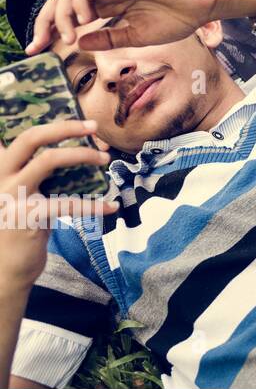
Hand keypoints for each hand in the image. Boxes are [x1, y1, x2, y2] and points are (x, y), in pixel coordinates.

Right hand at [0, 120, 115, 290]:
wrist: (8, 269)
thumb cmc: (25, 226)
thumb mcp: (28, 195)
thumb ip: (43, 174)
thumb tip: (84, 152)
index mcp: (3, 170)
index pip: (19, 138)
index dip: (50, 125)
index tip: (79, 120)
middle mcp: (2, 179)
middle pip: (29, 139)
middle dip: (64, 128)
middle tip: (94, 126)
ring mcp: (12, 196)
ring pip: (49, 161)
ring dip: (84, 156)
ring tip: (106, 159)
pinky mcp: (27, 216)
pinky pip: (67, 203)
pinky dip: (93, 205)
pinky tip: (111, 207)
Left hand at [25, 0, 224, 53]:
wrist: (203, 4)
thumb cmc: (179, 18)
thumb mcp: (136, 36)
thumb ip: (109, 38)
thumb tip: (79, 42)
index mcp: (109, 5)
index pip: (69, 14)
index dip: (50, 29)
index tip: (37, 49)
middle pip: (61, 0)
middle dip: (45, 22)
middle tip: (38, 44)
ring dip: (62, 14)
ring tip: (67, 36)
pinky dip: (80, 0)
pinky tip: (85, 19)